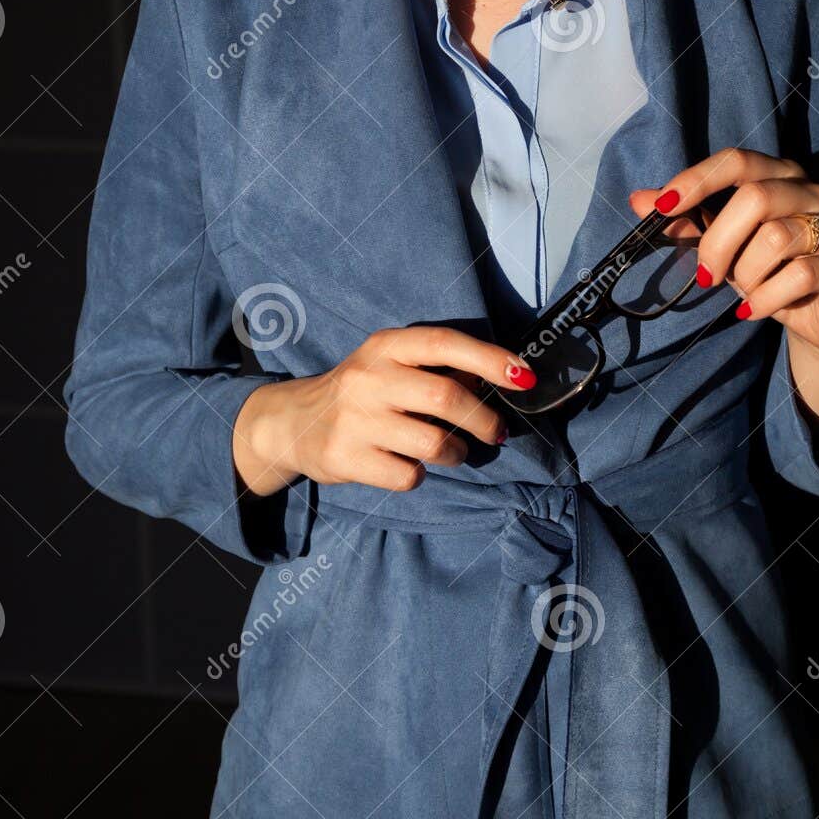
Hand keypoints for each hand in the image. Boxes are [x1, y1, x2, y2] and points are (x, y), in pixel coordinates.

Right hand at [232, 326, 536, 498]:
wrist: (295, 422)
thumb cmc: (362, 391)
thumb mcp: (392, 364)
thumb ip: (439, 369)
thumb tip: (500, 379)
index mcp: (385, 346)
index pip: (445, 343)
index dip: (490, 359)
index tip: (524, 378)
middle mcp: (369, 377)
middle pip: (446, 397)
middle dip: (484, 420)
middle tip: (497, 432)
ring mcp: (356, 419)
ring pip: (434, 442)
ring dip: (457, 451)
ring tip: (452, 450)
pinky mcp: (346, 458)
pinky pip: (409, 475)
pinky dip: (421, 475)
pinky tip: (410, 465)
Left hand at [627, 145, 818, 355]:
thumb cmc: (768, 270)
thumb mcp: (724, 244)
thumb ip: (687, 220)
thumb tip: (639, 200)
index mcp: (779, 175)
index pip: (736, 161)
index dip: (697, 180)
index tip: (662, 207)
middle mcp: (811, 192)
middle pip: (754, 198)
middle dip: (718, 241)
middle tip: (705, 275)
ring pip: (774, 238)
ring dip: (746, 275)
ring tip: (746, 290)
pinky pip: (798, 275)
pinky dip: (765, 298)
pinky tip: (755, 309)